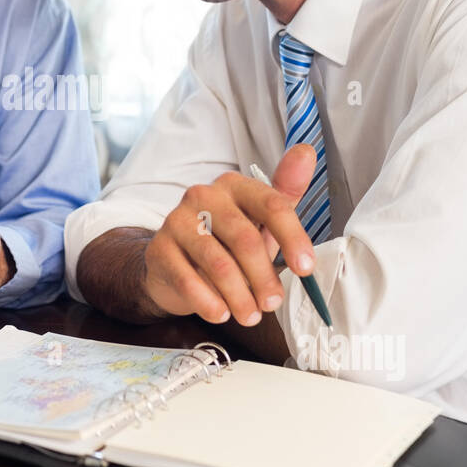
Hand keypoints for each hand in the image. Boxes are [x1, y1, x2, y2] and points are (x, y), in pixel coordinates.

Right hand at [142, 143, 317, 326]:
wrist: (172, 263)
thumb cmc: (224, 241)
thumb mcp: (259, 220)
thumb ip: (285, 192)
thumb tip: (306, 152)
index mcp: (234, 186)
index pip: (271, 205)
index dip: (293, 238)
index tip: (305, 270)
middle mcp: (203, 196)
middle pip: (245, 239)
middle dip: (264, 278)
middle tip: (272, 303)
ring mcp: (178, 221)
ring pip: (219, 264)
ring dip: (240, 297)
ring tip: (250, 315)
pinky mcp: (160, 249)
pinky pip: (188, 280)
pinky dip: (210, 303)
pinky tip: (221, 313)